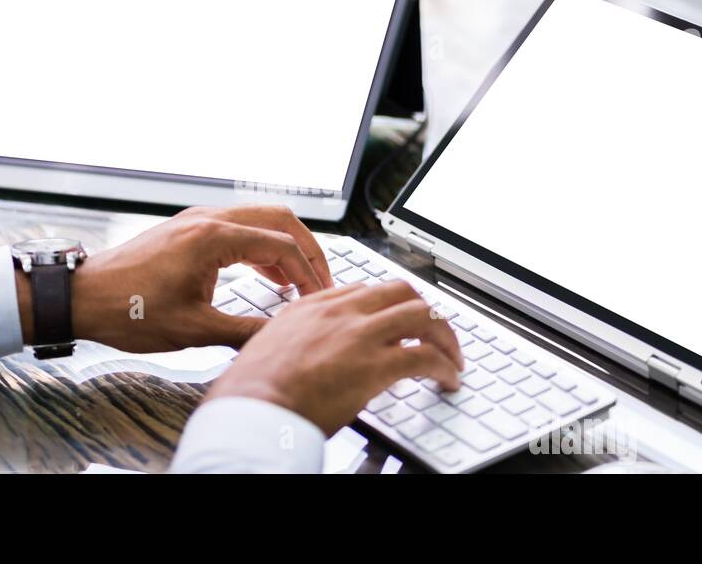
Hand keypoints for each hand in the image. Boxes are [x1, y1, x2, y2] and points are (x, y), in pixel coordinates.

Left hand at [63, 205, 333, 352]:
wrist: (82, 297)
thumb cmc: (129, 311)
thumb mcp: (194, 330)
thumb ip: (245, 331)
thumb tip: (282, 337)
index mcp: (213, 238)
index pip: (282, 246)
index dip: (310, 275)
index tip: (321, 300)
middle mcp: (208, 219)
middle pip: (280, 219)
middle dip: (308, 251)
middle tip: (322, 283)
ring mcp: (197, 220)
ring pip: (260, 219)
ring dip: (286, 246)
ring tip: (300, 282)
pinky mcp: (189, 229)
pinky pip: (239, 227)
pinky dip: (262, 246)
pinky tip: (268, 275)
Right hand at [205, 281, 463, 434]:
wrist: (251, 411)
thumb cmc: (252, 392)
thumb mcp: (269, 348)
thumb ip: (300, 343)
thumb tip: (318, 357)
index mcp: (311, 306)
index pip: (364, 290)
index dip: (389, 305)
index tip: (398, 322)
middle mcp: (339, 312)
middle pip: (400, 291)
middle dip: (424, 311)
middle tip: (434, 333)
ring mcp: (358, 335)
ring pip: (421, 315)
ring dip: (444, 337)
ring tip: (451, 357)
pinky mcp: (374, 365)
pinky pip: (425, 357)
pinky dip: (444, 367)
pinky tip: (447, 380)